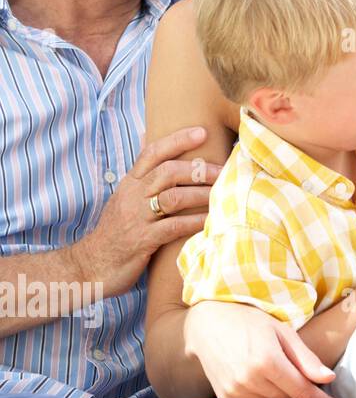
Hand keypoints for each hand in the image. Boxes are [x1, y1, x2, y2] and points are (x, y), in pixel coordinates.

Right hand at [73, 126, 221, 296]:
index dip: (177, 140)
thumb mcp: (124, 197)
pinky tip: (212, 220)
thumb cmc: (115, 230)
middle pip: (167, 172)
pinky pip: (173, 227)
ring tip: (224, 192)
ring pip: (173, 198)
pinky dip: (195, 222)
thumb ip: (141, 173)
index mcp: (129, 184)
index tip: (202, 131)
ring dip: (202, 194)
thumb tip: (148, 137)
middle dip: (199, 169)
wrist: (89, 266)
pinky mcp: (142, 241)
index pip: (152, 153)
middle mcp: (132, 197)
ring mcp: (136, 219)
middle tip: (223, 170)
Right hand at [183, 300, 341, 397]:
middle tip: (319, 393)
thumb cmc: (251, 322)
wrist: (209, 324)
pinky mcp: (226, 397)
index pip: (302, 391)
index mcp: (267, 361)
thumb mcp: (283, 332)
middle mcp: (249, 379)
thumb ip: (306, 358)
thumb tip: (329, 378)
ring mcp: (235, 390)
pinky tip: (270, 386)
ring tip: (293, 386)